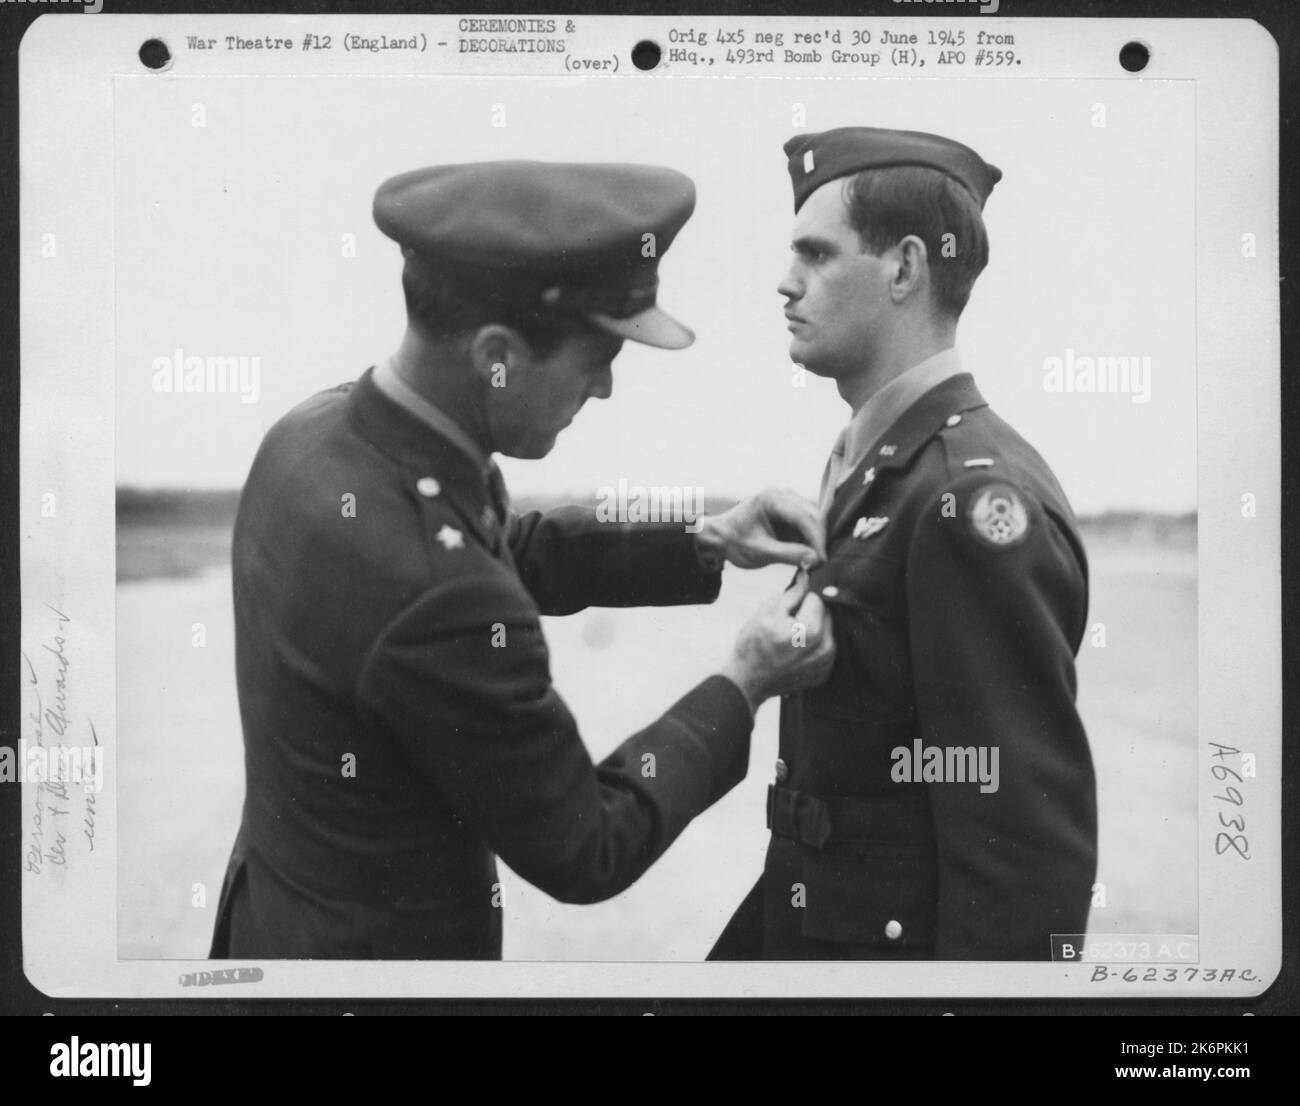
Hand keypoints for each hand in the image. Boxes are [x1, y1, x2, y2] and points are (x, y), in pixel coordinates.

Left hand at [694, 488, 825, 570]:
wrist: (722, 537)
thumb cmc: (735, 542)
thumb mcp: (760, 552)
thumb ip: (788, 555)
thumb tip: (815, 560)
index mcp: (772, 498)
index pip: (804, 517)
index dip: (816, 539)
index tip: (821, 560)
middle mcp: (783, 495)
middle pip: (814, 515)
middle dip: (819, 540)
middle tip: (820, 564)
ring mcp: (789, 502)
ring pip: (815, 520)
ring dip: (816, 540)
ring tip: (814, 562)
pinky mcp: (791, 513)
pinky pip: (809, 525)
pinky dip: (811, 540)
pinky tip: (809, 555)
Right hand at [720, 570, 835, 711]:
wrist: (746, 682)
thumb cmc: (752, 647)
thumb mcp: (767, 612)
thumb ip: (792, 592)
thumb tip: (806, 576)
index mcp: (812, 631)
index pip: (817, 598)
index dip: (802, 596)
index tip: (788, 604)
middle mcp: (825, 648)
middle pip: (825, 614)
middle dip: (808, 612)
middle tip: (785, 621)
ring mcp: (826, 663)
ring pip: (826, 630)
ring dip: (811, 627)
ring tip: (788, 636)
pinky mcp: (824, 673)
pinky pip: (824, 648)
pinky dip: (812, 644)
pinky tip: (793, 649)